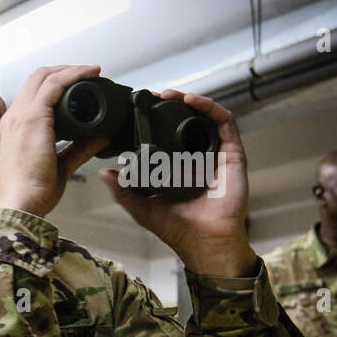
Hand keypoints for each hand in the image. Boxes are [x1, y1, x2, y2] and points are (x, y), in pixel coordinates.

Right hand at [0, 64, 110, 217]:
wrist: (20, 203)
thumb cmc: (32, 192)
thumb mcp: (61, 165)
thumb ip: (80, 149)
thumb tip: (101, 137)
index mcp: (16, 128)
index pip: (33, 93)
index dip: (56, 83)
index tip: (79, 84)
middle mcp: (15, 117)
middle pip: (36, 78)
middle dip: (63, 70)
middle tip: (87, 72)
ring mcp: (21, 115)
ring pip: (44, 75)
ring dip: (69, 69)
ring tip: (91, 70)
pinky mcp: (33, 117)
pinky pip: (54, 85)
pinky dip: (74, 75)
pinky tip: (90, 74)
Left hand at [99, 90, 256, 276]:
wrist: (204, 241)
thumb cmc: (178, 228)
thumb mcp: (142, 207)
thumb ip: (123, 190)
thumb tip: (103, 174)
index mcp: (178, 167)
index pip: (169, 135)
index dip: (156, 120)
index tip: (140, 109)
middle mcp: (198, 157)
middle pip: (188, 121)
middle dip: (171, 105)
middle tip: (153, 95)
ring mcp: (216, 154)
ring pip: (205, 117)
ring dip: (189, 101)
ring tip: (170, 94)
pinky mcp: (232, 154)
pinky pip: (225, 123)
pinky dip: (210, 108)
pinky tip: (192, 101)